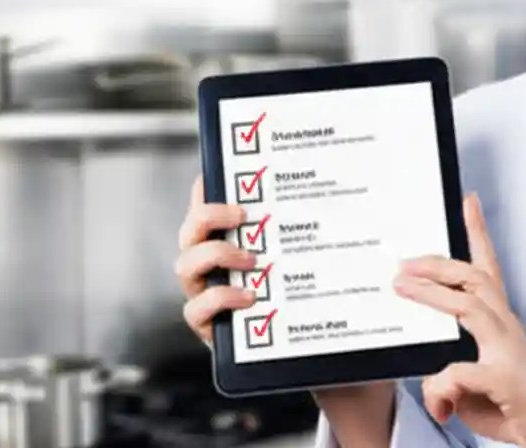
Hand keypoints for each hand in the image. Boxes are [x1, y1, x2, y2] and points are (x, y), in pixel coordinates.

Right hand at [177, 177, 394, 447]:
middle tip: (243, 215)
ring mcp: (207, 293)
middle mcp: (212, 264)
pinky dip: (220, 299)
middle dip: (208, 216)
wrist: (321, 354)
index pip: (208, 206)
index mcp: (230, 240)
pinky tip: (249, 297)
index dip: (206, 187)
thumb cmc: (313, 298)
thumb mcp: (314, 260)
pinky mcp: (211, 326)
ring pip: (186, 266)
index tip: (223, 170)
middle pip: (190, 230)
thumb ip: (312, 230)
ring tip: (253, 260)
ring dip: (216, 256)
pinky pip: (197, 310)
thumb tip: (339, 187)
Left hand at [395, 194, 525, 447]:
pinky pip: (460, 370)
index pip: (488, 269)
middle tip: (406, 259)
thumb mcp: (475, 383)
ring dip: (431, 293)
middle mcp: (507, 328)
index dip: (479, 234)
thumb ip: (450, 369)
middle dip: (436, 262)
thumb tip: (428, 372)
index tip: (468, 204)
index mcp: (502, 324)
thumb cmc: (520, 408)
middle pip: (472, 278)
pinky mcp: (504, 376)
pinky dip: (441, 384)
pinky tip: (440, 400)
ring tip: (404, 287)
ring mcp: (507, 349)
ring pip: (467, 305)